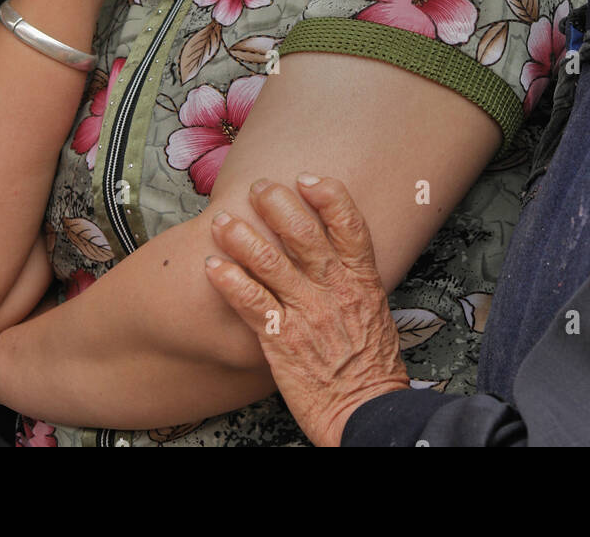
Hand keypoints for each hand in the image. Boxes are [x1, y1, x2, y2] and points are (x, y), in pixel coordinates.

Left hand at [205, 177, 410, 446]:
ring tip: (222, 222)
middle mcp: (334, 290)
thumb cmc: (373, 365)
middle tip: (258, 188)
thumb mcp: (376, 311)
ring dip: (242, 237)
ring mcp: (307, 313)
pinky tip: (213, 266)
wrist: (366, 410)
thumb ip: (354, 280)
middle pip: (303, 233)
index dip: (327, 195)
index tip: (307, 178)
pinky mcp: (282, 339)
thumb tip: (336, 254)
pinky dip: (229, 280)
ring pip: (269, 262)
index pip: (348, 224)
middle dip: (277, 204)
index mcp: (362, 280)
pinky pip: (250, 302)